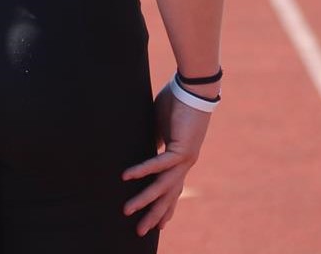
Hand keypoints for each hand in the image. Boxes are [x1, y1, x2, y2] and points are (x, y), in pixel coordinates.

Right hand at [121, 83, 214, 236]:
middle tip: (139, 232)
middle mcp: (184, 163)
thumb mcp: (161, 127)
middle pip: (168, 196)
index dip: (166, 207)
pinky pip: (159, 164)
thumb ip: (155, 141)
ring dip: (144, 199)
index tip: (160, 225)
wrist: (193, 88)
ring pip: (163, 186)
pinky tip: (126, 177)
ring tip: (126, 210)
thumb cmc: (176, 102)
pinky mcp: (182, 148)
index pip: (172, 189)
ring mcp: (185, 158)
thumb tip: (144, 148)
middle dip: (154, 215)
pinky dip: (143, 170)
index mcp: (180, 159)